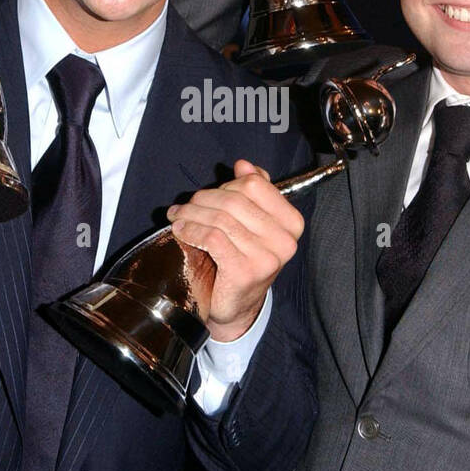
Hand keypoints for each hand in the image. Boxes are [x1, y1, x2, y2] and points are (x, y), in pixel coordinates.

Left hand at [166, 159, 303, 342]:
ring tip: (177, 217)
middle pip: (234, 200)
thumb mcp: (252, 223)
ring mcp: (267, 257)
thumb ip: (253, 192)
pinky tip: (181, 232)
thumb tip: (244, 164)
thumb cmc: (243, 260)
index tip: (209, 195)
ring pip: (221, 218)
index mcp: (291, 223)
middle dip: (203, 199)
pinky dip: (192, 230)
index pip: (255, 185)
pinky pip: (213, 238)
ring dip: (192, 214)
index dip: (226, 186)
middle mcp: (285, 240)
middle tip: (183, 206)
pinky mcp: (245, 271)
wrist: (237, 306)